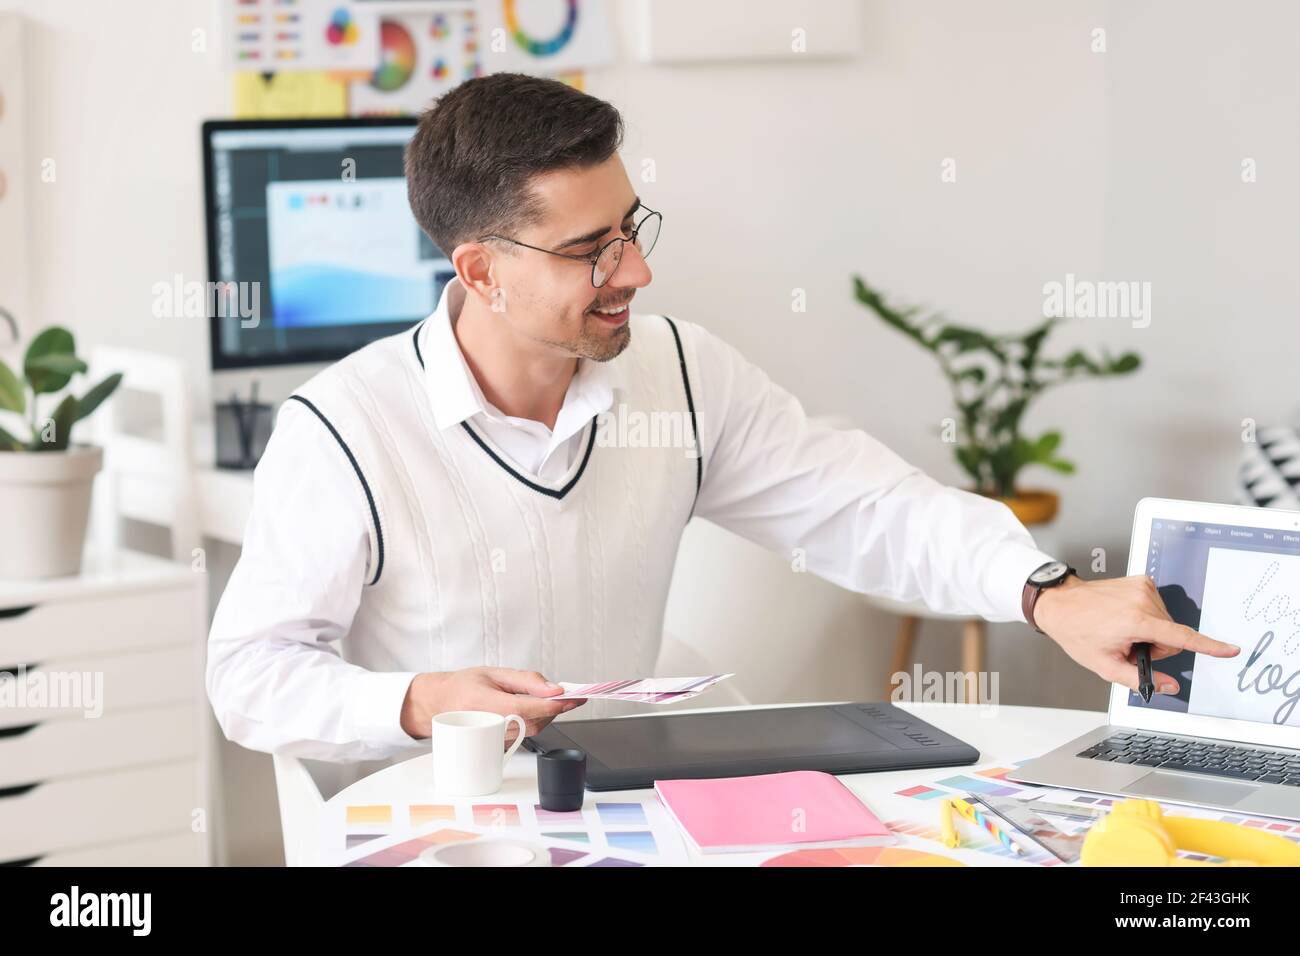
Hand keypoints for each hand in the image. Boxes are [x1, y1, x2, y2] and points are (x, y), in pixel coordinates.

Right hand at [399, 667, 586, 742]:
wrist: (442, 704)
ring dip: (549, 714)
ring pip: (534, 730)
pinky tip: (538, 708)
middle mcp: (487, 725)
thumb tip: (554, 689)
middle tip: (571, 693)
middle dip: (556, 708)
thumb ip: (526, 680)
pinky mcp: (499, 743)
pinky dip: (538, 720)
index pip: (525, 708)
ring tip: (552, 698)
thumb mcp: (496, 673)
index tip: (572, 697)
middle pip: (534, 722)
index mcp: (483, 703)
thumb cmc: (466, 685)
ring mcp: (493, 738)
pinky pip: (527, 733)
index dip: (551, 704)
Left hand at [1033, 574, 1239, 694]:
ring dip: (1150, 631)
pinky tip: (1125, 616)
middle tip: (1126, 644)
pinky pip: (1158, 608)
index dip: (1208, 646)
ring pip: (1166, 622)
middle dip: (1155, 646)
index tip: (1230, 650)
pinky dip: (1146, 616)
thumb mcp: (1105, 665)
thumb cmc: (1078, 632)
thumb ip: (1140, 679)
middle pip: (1172, 635)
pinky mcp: (1142, 580)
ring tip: (1122, 629)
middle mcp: (1142, 600)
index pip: (1181, 637)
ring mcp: (1143, 587)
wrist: (1060, 604)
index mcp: (1135, 621)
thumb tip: (1170, 686)